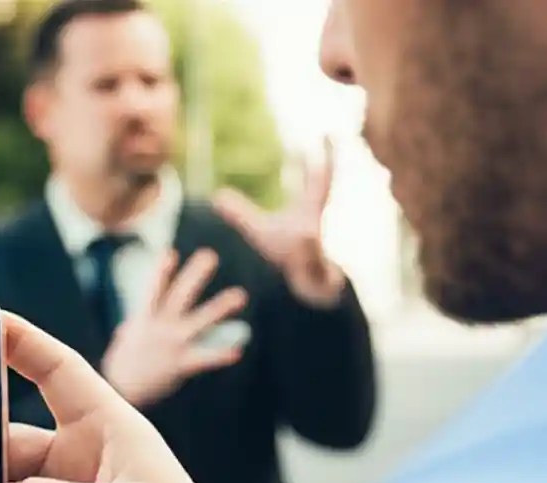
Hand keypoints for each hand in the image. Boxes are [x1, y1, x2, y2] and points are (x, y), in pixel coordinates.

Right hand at [101, 248, 248, 407]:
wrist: (120, 394)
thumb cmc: (123, 367)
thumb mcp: (124, 342)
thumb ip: (132, 330)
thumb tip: (129, 326)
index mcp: (145, 320)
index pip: (153, 290)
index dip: (162, 271)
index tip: (170, 253)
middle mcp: (160, 328)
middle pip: (180, 295)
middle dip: (195, 275)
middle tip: (210, 255)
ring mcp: (172, 345)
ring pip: (200, 321)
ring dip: (220, 307)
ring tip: (240, 294)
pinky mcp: (180, 365)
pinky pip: (204, 358)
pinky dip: (220, 355)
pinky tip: (236, 351)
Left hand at [213, 139, 346, 308]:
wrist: (309, 285)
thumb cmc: (288, 254)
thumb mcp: (259, 231)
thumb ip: (239, 213)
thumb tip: (215, 196)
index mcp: (307, 210)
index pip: (316, 177)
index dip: (322, 156)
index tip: (327, 132)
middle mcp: (315, 224)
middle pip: (323, 193)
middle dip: (327, 169)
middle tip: (331, 139)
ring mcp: (318, 248)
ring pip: (312, 240)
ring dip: (306, 240)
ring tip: (304, 235)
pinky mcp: (318, 272)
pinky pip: (312, 268)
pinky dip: (309, 264)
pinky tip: (305, 257)